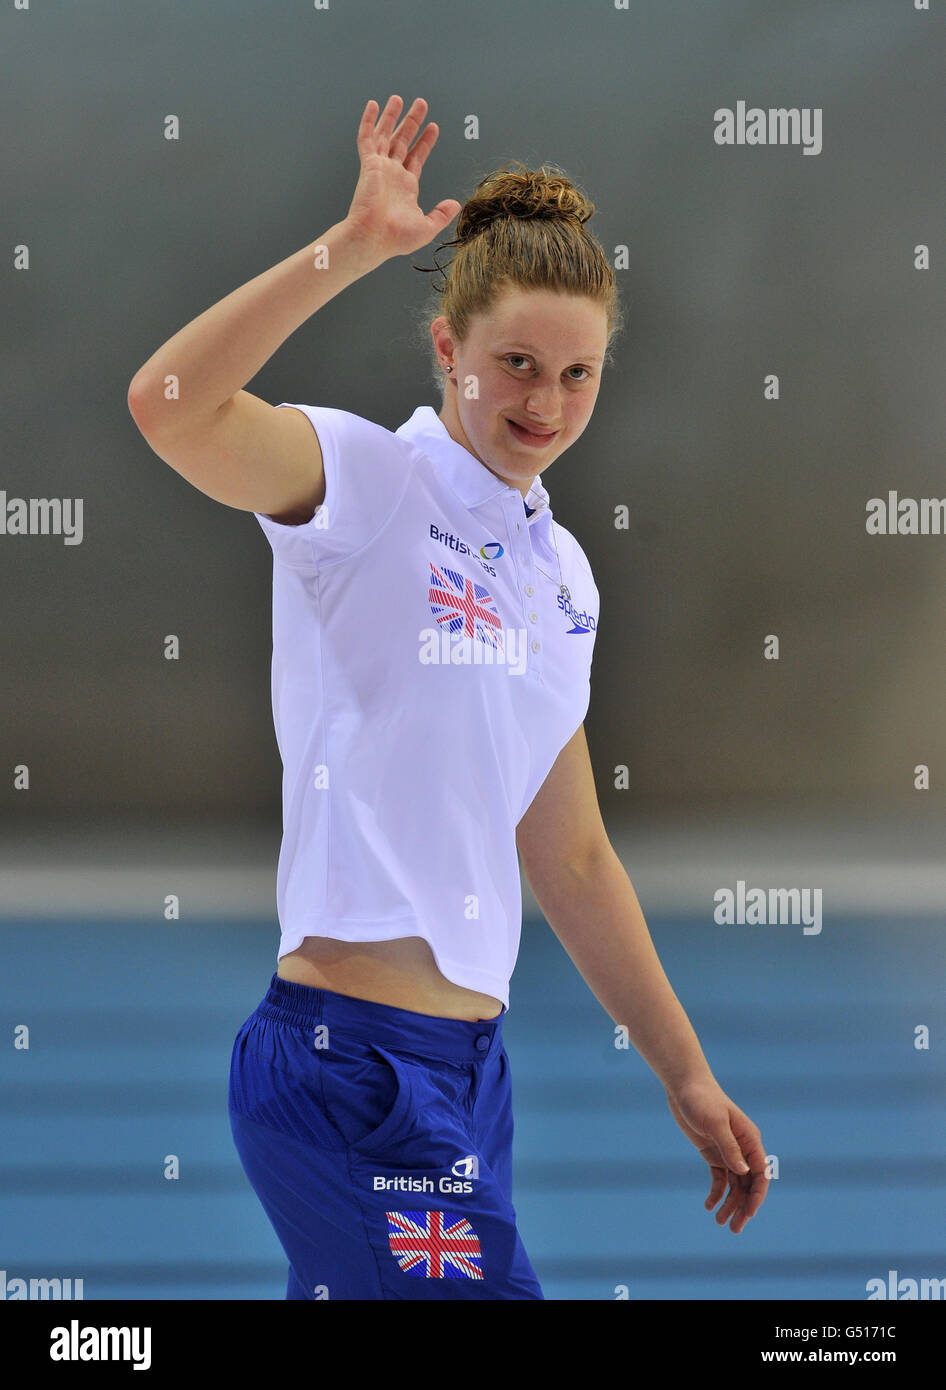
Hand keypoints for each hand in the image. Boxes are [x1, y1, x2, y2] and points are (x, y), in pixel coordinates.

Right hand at [344, 95, 461, 259]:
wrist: (373, 238)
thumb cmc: (396, 238)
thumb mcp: (427, 227)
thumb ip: (441, 214)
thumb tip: (455, 204)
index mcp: (406, 186)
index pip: (417, 157)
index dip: (425, 142)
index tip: (433, 127)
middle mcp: (392, 174)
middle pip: (403, 141)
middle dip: (412, 122)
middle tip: (421, 104)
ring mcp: (379, 167)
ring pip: (386, 134)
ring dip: (392, 116)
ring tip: (399, 98)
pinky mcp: (368, 164)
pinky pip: (367, 138)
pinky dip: (369, 121)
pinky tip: (373, 104)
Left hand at [666, 1076, 769, 1232]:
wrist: (684, 1087)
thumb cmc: (702, 1099)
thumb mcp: (715, 1122)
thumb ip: (729, 1147)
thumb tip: (744, 1171)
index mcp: (750, 1140)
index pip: (760, 1173)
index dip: (757, 1195)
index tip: (749, 1214)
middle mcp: (743, 1148)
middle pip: (748, 1184)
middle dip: (743, 1207)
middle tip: (734, 1229)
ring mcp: (728, 1152)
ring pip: (735, 1185)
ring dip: (729, 1204)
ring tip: (718, 1222)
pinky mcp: (713, 1153)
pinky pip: (720, 1178)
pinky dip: (716, 1193)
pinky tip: (708, 1205)